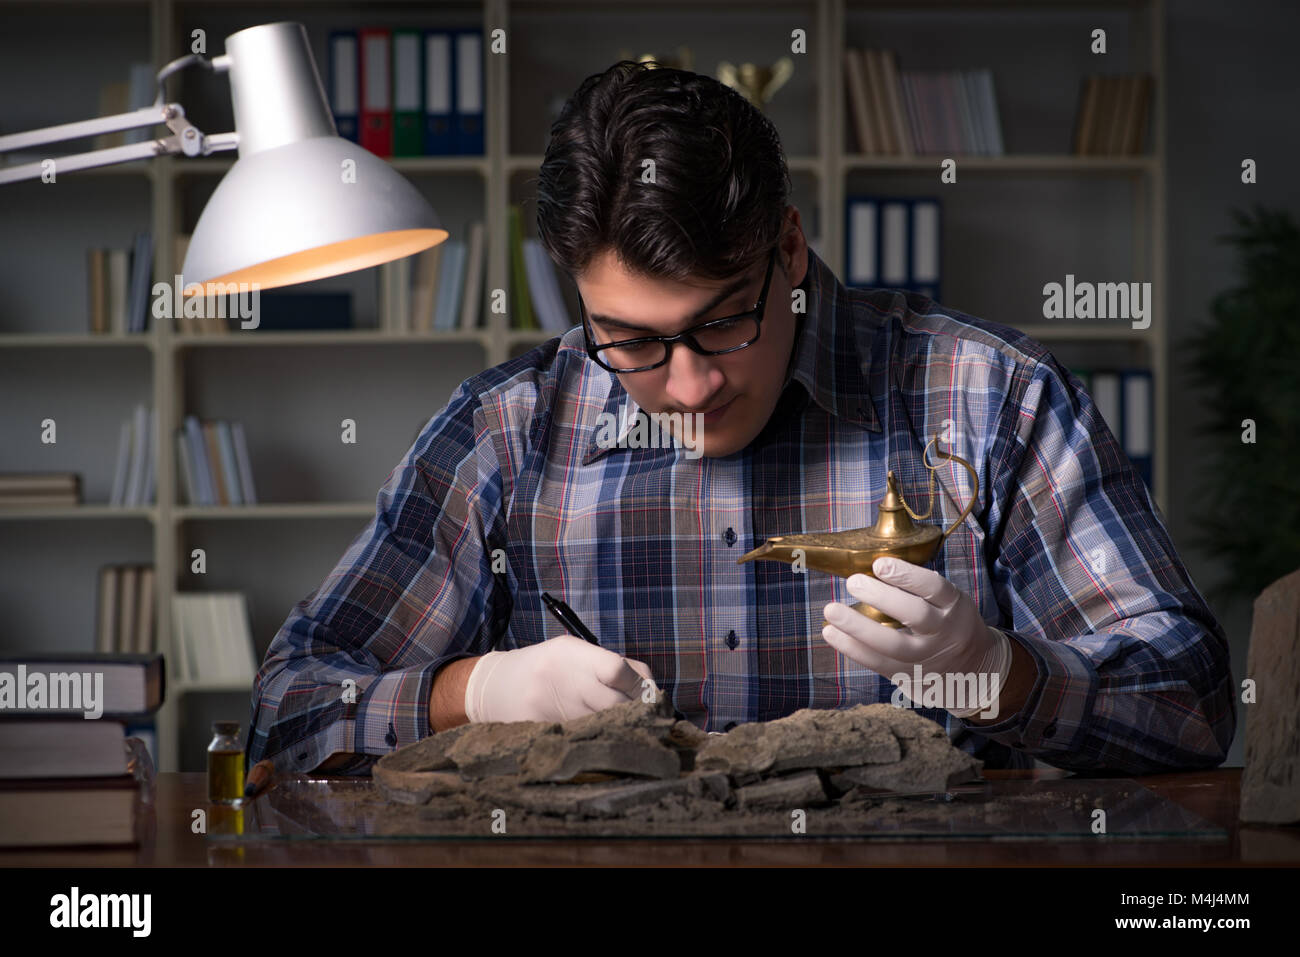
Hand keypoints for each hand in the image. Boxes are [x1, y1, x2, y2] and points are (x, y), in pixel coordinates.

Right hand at [463, 634, 659, 722]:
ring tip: (621, 727)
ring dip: (619, 729)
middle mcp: (561, 680)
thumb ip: (615, 666)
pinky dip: (597, 740)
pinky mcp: (544, 732)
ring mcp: (550, 709)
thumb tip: (651, 691)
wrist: (496, 686)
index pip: (618, 670)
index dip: (639, 686)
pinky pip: (583, 740)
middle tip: (642, 717)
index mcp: (570, 653)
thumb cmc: (548, 666)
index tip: (648, 696)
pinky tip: (597, 737)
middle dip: (634, 712)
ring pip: (603, 726)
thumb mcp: (576, 652)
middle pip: (615, 705)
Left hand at [821, 557, 1010, 715]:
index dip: (907, 575)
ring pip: (894, 645)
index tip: (880, 564)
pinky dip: (852, 649)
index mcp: (954, 605)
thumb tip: (876, 565)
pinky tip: (831, 633)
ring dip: (859, 627)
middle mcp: (944, 632)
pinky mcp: (909, 676)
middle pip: (914, 615)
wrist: (972, 669)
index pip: (934, 587)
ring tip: (831, 610)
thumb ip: (919, 588)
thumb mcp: (949, 600)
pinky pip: (878, 663)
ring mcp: (927, 657)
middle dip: (881, 597)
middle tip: (853, 582)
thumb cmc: (949, 622)